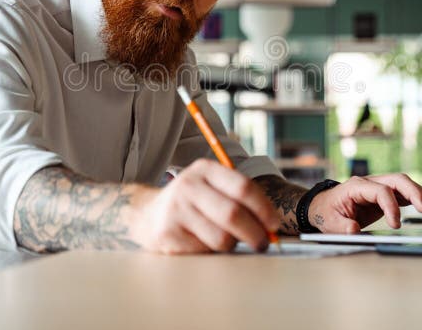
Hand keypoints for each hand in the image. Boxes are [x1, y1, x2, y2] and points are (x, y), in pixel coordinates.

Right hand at [130, 159, 279, 253]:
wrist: (148, 214)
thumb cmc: (192, 201)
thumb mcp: (211, 185)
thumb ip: (240, 198)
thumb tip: (272, 225)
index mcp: (205, 169)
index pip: (243, 188)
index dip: (264, 209)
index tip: (274, 224)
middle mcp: (188, 186)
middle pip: (233, 215)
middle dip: (255, 234)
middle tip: (263, 243)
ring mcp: (176, 210)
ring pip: (221, 238)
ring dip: (233, 245)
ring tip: (227, 239)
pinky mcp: (168, 234)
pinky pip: (205, 251)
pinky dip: (212, 252)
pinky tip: (204, 242)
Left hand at [307, 174, 421, 233]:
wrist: (322, 206)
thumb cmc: (326, 212)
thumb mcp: (329, 222)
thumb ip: (342, 226)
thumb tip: (353, 230)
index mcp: (356, 186)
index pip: (380, 190)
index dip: (391, 206)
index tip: (396, 225)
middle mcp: (369, 182)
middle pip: (397, 180)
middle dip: (414, 193)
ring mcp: (378, 186)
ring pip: (403, 184)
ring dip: (420, 194)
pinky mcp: (384, 194)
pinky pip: (403, 192)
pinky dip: (418, 197)